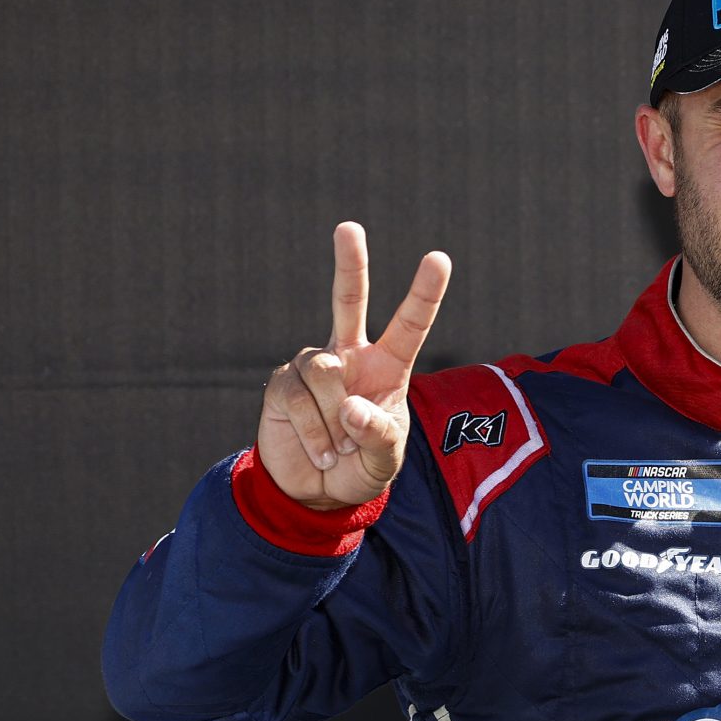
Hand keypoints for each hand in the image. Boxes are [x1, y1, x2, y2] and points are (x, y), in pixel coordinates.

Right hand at [258, 222, 450, 508]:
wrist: (316, 494)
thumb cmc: (361, 467)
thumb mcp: (384, 460)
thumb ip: (378, 435)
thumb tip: (351, 406)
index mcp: (388, 365)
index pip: (410, 324)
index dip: (424, 293)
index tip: (438, 258)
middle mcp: (350, 355)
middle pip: (348, 300)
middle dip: (349, 263)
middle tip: (349, 227)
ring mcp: (313, 366)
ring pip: (325, 373)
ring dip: (335, 421)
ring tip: (339, 446)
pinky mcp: (282, 384)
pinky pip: (299, 399)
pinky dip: (314, 433)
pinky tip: (320, 451)